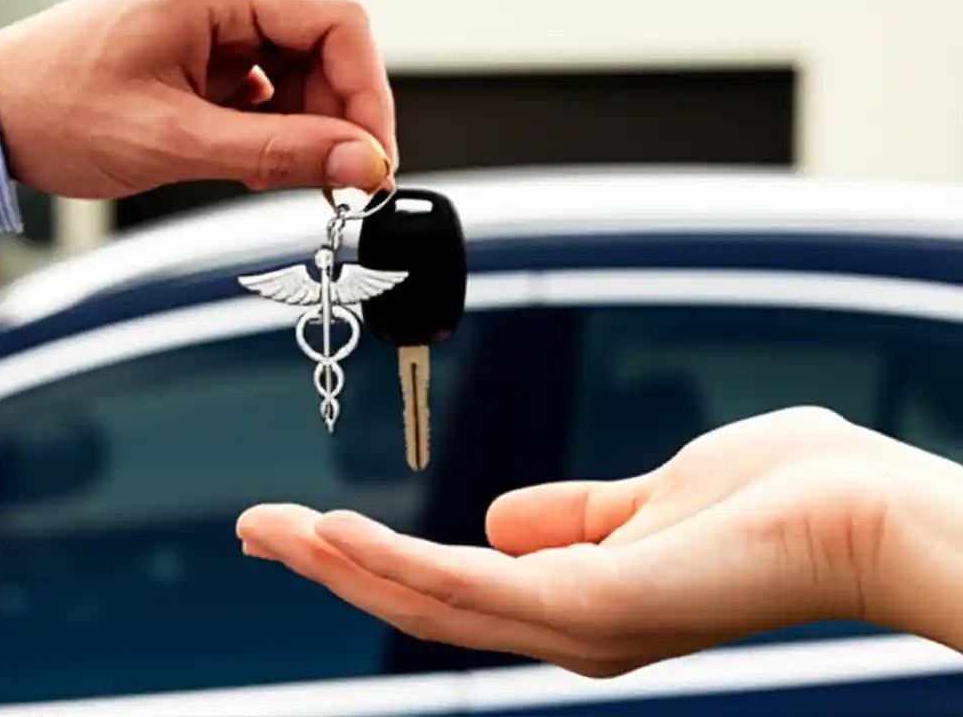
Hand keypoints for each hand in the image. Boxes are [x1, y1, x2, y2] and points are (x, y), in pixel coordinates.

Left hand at [0, 0, 396, 199]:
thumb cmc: (54, 107)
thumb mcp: (176, 140)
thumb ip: (279, 152)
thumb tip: (359, 162)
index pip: (335, 19)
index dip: (366, 93)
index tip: (371, 156)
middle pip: (324, 46)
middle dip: (337, 117)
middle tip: (338, 178)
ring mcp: (211, 24)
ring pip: (300, 71)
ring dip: (306, 129)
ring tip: (282, 174)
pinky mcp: (202, 55)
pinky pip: (267, 88)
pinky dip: (273, 130)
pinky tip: (254, 162)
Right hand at [237, 407, 962, 676]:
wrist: (867, 510)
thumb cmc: (783, 497)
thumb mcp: (646, 498)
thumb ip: (571, 513)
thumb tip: (497, 517)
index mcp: (577, 597)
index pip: (448, 581)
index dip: (369, 556)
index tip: (308, 523)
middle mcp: (567, 625)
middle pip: (422, 599)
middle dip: (331, 565)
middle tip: (254, 529)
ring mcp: (579, 624)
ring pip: (431, 600)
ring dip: (342, 564)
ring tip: (274, 531)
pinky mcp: (596, 607)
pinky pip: (474, 587)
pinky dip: (399, 562)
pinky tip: (342, 535)